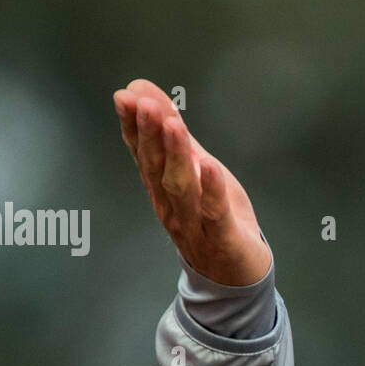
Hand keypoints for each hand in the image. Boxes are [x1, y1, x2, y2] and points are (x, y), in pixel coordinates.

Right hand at [113, 79, 271, 285]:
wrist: (238, 275)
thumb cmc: (215, 218)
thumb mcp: (195, 168)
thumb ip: (173, 134)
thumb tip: (142, 90)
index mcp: (161, 189)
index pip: (143, 154)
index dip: (134, 126)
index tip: (126, 96)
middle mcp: (170, 207)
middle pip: (156, 168)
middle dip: (149, 135)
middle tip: (143, 103)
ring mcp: (194, 226)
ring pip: (181, 188)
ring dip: (175, 155)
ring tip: (173, 125)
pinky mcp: (222, 240)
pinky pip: (214, 214)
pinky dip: (211, 190)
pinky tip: (209, 167)